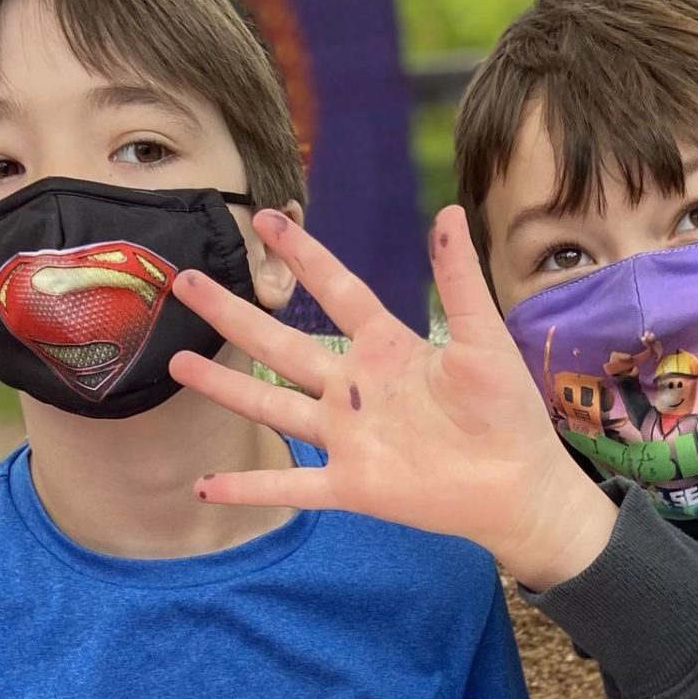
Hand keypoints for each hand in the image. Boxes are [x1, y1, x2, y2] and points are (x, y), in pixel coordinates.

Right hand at [168, 209, 616, 589]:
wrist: (521, 485)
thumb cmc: (508, 412)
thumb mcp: (483, 339)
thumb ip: (458, 281)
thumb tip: (449, 211)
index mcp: (386, 348)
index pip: (336, 290)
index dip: (302, 255)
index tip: (264, 218)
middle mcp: (355, 388)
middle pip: (281, 344)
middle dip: (232, 313)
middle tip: (185, 281)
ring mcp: (347, 436)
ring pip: (272, 406)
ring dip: (225, 387)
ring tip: (177, 361)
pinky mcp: (351, 483)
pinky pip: (291, 486)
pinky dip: (248, 486)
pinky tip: (203, 486)